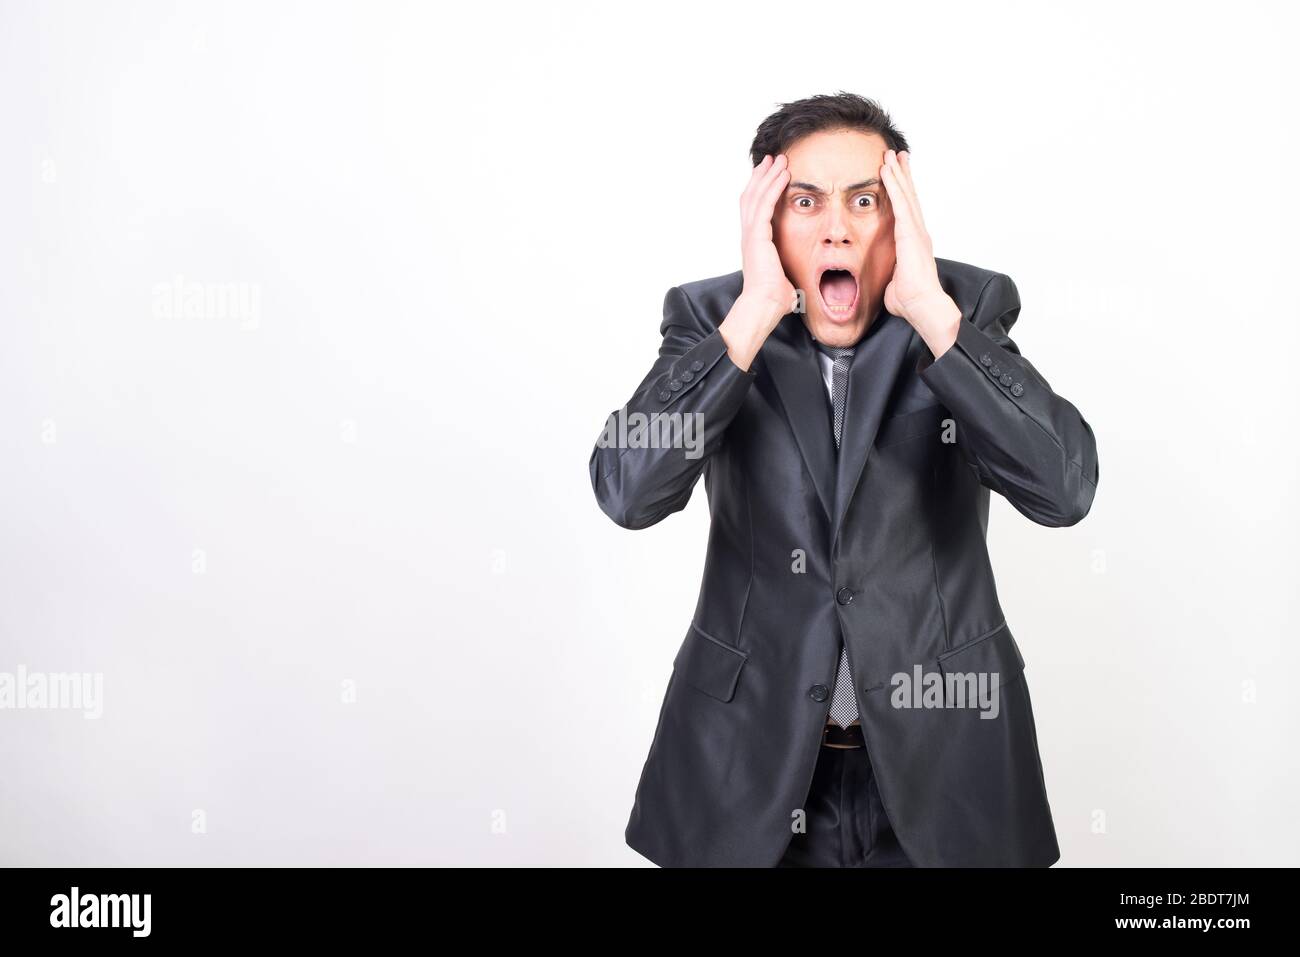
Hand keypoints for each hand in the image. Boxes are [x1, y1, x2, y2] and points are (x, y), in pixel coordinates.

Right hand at [720, 154, 795, 370]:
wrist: (762, 306)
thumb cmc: (773, 299)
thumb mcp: (782, 278)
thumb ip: (787, 271)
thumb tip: (796, 281)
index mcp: (754, 243)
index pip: (754, 209)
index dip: (760, 190)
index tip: (770, 176)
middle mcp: (749, 235)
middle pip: (751, 196)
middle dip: (762, 176)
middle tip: (772, 159)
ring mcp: (751, 234)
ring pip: (757, 195)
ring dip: (769, 175)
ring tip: (779, 159)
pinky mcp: (758, 236)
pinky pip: (766, 204)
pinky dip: (773, 186)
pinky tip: (783, 174)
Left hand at [880, 149, 959, 354]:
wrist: (922, 307)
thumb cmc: (909, 301)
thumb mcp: (893, 282)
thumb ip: (890, 274)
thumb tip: (885, 280)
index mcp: (914, 243)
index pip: (907, 211)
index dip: (903, 192)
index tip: (898, 175)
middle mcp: (918, 233)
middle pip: (910, 196)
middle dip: (903, 174)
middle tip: (897, 154)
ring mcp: (916, 231)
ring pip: (906, 195)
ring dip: (897, 173)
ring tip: (890, 154)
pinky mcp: (911, 234)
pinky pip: (900, 204)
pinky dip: (894, 185)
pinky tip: (887, 170)